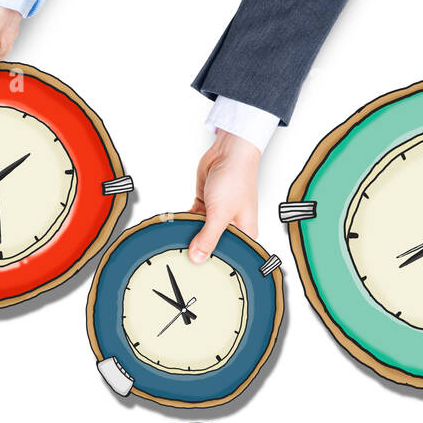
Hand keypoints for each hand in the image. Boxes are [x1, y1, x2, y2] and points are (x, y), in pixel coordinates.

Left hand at [188, 130, 260, 262]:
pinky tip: (178, 225)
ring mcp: (218, 217)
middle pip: (212, 245)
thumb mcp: (221, 214)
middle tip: (182, 256)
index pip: (228, 255)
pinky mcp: (206, 207)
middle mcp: (233, 227)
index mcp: (245, 233)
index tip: (196, 270)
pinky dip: (186, 221)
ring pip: (200, 233)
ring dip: (190, 234)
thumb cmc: (237, 178)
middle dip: (198, 248)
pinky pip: (193, 220)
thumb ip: (208, 238)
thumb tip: (197, 258)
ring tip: (177, 241)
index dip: (213, 262)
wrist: (229, 152)